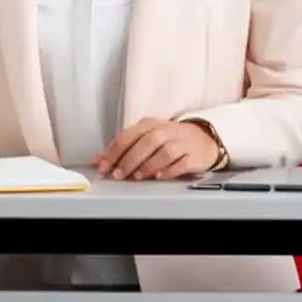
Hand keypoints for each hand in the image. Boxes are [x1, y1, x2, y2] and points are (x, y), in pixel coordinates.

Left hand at [95, 118, 219, 180]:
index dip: (113, 152)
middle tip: (118, 174)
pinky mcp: (194, 155)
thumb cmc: (169, 140)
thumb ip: (122, 148)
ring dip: (148, 165)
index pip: (127, 136)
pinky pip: (181, 163)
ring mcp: (181, 142)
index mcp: (149, 124)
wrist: (203, 139)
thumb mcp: (144, 138)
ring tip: (137, 176)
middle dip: (129, 160)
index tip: (103, 166)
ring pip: (164, 152)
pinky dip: (169, 170)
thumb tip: (98, 160)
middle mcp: (165, 130)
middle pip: (145, 143)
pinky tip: (159, 177)